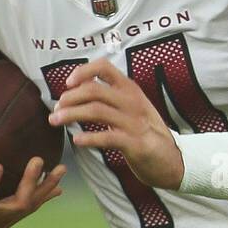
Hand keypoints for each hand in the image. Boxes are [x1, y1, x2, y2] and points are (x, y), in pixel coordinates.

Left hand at [48, 57, 184, 189]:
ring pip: (96, 111)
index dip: (82, 71)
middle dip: (70, 98)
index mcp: (130, 89)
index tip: (68, 83)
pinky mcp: (135, 144)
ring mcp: (134, 122)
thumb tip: (78, 87)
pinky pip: (107, 137)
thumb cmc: (145, 132)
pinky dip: (89, 138)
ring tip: (55, 121)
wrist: (172, 160)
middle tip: (56, 110)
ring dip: (71, 115)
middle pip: (94, 90)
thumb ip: (110, 97)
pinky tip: (77, 141)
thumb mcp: (131, 108)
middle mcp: (132, 101)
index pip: (104, 67)